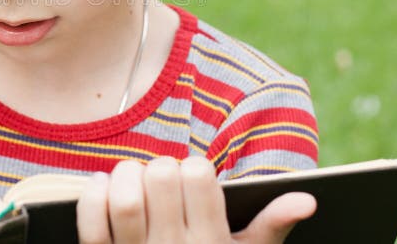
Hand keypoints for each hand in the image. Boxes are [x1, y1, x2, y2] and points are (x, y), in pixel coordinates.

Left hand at [76, 156, 315, 243]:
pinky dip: (93, 194)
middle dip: (161, 169)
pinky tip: (104, 187)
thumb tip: (306, 198)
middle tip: (161, 181)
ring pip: (125, 196)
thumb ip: (271, 227)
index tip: (191, 181)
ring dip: (126, 176)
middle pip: (162, 177)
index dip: (193, 168)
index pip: (199, 175)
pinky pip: (90, 219)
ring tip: (134, 180)